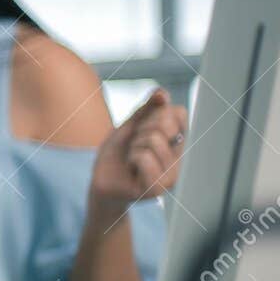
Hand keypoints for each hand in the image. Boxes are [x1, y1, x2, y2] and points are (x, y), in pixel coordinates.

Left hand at [90, 89, 187, 213]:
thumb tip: (162, 93)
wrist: (101, 182)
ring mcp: (172, 174)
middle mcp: (180, 158)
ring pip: (153, 140)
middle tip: (133, 148)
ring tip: (132, 161)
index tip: (142, 129)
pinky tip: (132, 171)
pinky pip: (144, 157)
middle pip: (165, 124)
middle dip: (140, 131)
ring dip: (133, 147)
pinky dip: (131, 159)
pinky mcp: (158, 187)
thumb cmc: (116, 154)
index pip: (178, 112)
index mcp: (176, 141)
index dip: (154, 114)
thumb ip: (146, 109)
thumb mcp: (129, 126)